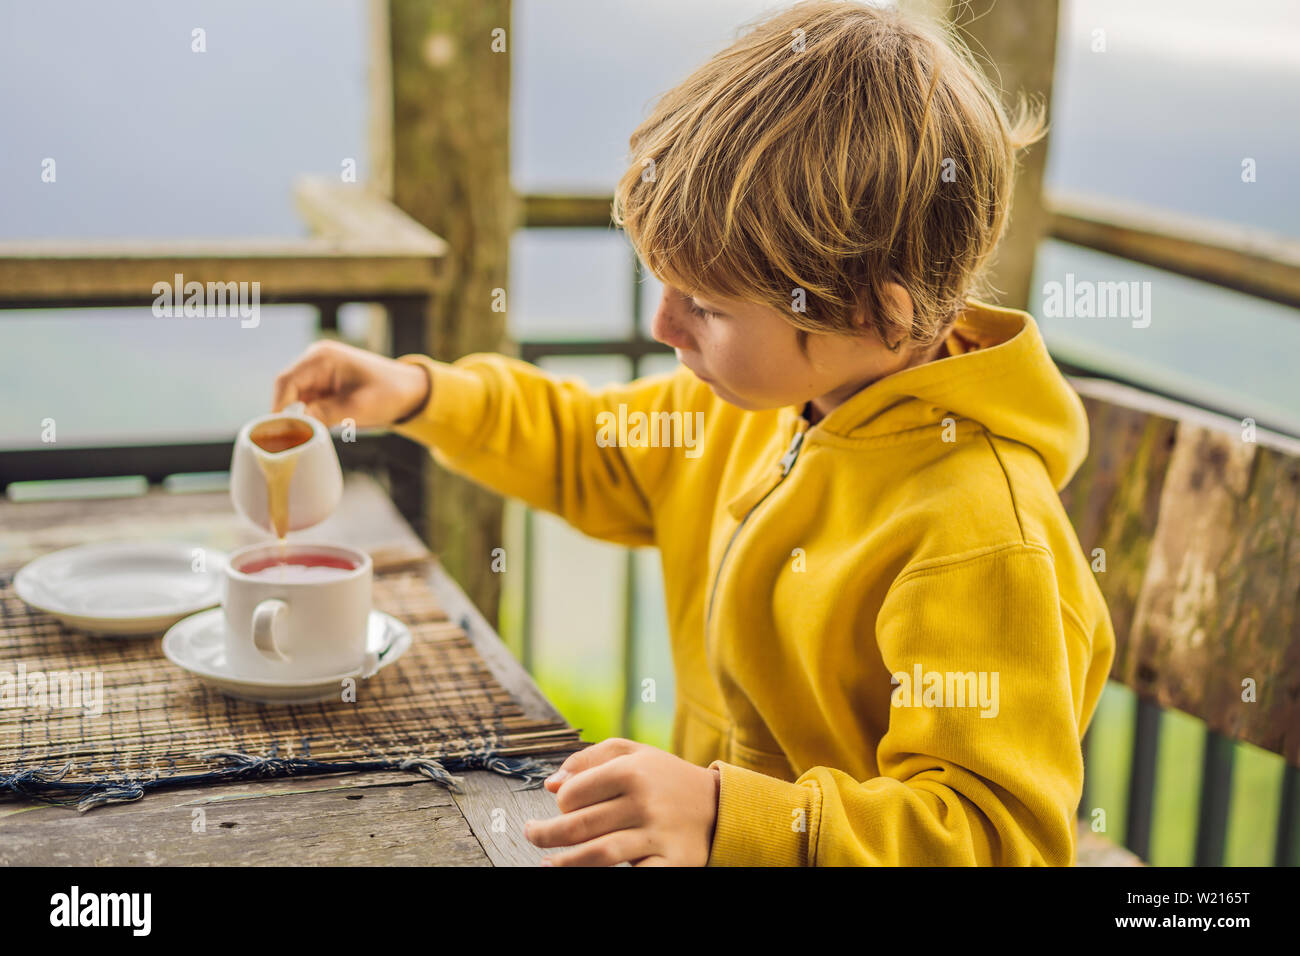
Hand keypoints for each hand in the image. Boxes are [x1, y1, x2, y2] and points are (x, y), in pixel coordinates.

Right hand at [271, 339, 430, 426]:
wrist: (410, 391)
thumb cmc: (389, 394)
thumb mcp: (358, 408)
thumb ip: (324, 415)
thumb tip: (293, 427)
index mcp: (322, 358)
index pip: (286, 382)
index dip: (279, 408)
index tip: (279, 433)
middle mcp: (315, 360)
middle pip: (285, 390)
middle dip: (286, 414)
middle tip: (288, 441)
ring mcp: (318, 372)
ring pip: (293, 398)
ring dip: (297, 417)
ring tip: (301, 439)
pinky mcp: (323, 385)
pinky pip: (305, 402)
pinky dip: (307, 417)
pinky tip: (312, 432)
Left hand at [524, 738, 719, 866]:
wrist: (718, 806)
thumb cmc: (665, 778)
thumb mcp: (633, 753)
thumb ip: (589, 759)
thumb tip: (550, 784)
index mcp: (632, 771)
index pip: (573, 793)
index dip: (561, 803)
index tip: (564, 808)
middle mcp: (644, 802)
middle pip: (578, 825)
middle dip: (545, 835)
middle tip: (531, 836)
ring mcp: (658, 835)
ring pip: (597, 855)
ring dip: (564, 864)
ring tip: (547, 866)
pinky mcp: (673, 863)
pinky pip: (634, 878)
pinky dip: (609, 880)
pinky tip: (585, 877)